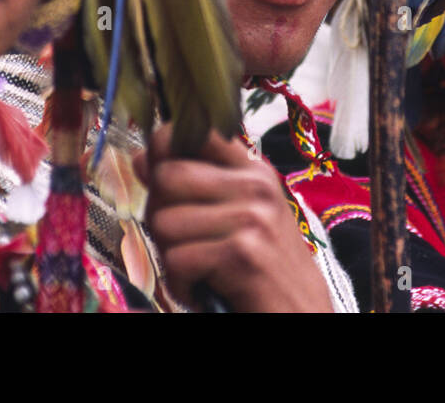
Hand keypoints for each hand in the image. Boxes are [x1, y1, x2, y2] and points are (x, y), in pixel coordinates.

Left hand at [132, 125, 333, 312]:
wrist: (301, 312)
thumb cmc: (263, 265)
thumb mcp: (237, 214)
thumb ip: (193, 184)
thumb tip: (142, 158)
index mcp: (254, 170)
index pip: (197, 132)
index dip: (164, 149)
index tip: (159, 175)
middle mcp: (255, 186)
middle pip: (167, 176)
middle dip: (159, 213)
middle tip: (181, 241)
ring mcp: (252, 218)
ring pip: (164, 221)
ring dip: (171, 256)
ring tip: (199, 268)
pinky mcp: (243, 255)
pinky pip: (177, 260)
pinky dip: (182, 284)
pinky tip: (204, 288)